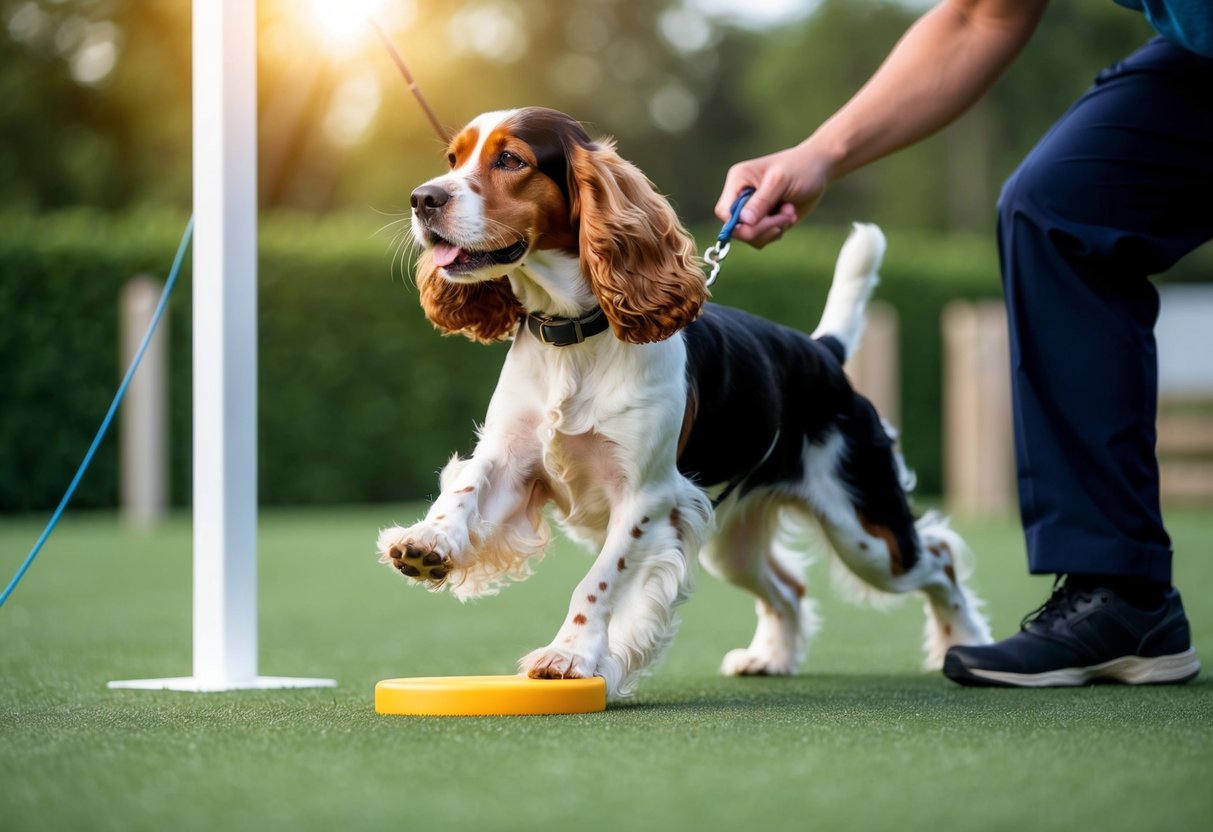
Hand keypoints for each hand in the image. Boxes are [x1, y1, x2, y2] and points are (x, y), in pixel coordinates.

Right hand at [715, 144, 830, 247]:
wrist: (819, 169)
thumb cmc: (800, 168)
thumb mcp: (780, 182)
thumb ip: (761, 201)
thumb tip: (744, 221)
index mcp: (738, 181)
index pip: (723, 211)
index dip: (736, 224)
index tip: (755, 224)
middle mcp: (741, 197)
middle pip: (736, 229)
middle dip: (761, 228)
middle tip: (784, 218)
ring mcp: (752, 211)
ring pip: (751, 237)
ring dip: (773, 230)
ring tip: (790, 213)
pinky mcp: (764, 221)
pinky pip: (763, 238)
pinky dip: (778, 231)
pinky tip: (789, 216)